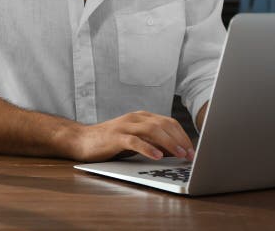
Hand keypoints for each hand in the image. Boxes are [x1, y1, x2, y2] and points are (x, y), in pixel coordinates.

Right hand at [68, 111, 194, 162]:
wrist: (82, 140)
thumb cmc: (110, 142)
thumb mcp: (135, 140)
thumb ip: (153, 142)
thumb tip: (176, 151)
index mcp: (141, 117)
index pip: (168, 122)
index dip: (182, 135)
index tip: (192, 149)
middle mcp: (135, 118)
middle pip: (164, 124)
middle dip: (180, 139)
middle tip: (190, 154)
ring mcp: (124, 126)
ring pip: (152, 130)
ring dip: (169, 143)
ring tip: (179, 155)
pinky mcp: (115, 137)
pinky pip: (135, 141)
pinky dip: (148, 148)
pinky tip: (158, 156)